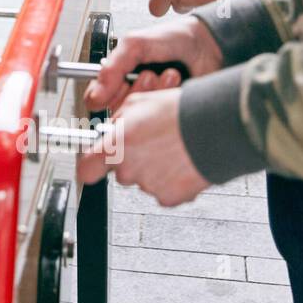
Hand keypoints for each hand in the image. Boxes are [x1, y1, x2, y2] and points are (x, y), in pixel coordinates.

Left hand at [77, 89, 210, 206]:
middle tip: (150, 145)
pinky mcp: (170, 198)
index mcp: (116, 147)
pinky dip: (171, 181)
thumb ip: (117, 122)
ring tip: (170, 150)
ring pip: (143, 180)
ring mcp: (149, 186)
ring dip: (153, 169)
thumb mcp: (137, 104)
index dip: (89, 167)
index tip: (91, 165)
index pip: (86, 170)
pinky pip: (164, 191)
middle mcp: (128, 170)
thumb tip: (112, 131)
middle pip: (120, 172)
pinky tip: (181, 163)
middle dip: (131, 160)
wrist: (216, 128)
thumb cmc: (179, 112)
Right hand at [84, 15, 223, 112]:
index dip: (108, 95)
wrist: (209, 43)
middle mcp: (134, 94)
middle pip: (120, 110)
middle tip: (150, 74)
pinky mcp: (171, 113)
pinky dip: (170, 99)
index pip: (99, 99)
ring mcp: (153, 105)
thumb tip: (94, 98)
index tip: (122, 85)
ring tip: (169, 74)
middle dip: (137, 90)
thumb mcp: (135, 44)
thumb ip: (112, 67)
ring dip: (156, 92)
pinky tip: (178, 85)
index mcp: (120, 77)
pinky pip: (164, 119)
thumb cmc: (174, 39)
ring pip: (142, 115)